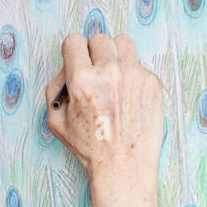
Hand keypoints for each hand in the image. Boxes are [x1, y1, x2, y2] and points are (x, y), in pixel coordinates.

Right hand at [44, 33, 163, 184]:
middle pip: (100, 38)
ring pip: (123, 43)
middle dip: (95, 53)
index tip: (78, 62)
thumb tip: (67, 70)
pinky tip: (130, 98)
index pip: (74, 41)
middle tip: (97, 74)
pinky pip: (140, 66)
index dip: (74, 52)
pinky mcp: (152, 83)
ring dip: (116, 56)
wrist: (124, 167)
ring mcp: (134, 75)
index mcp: (82, 80)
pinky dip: (133, 77)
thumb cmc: (91, 148)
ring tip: (115, 78)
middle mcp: (109, 72)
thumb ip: (55, 90)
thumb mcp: (57, 122)